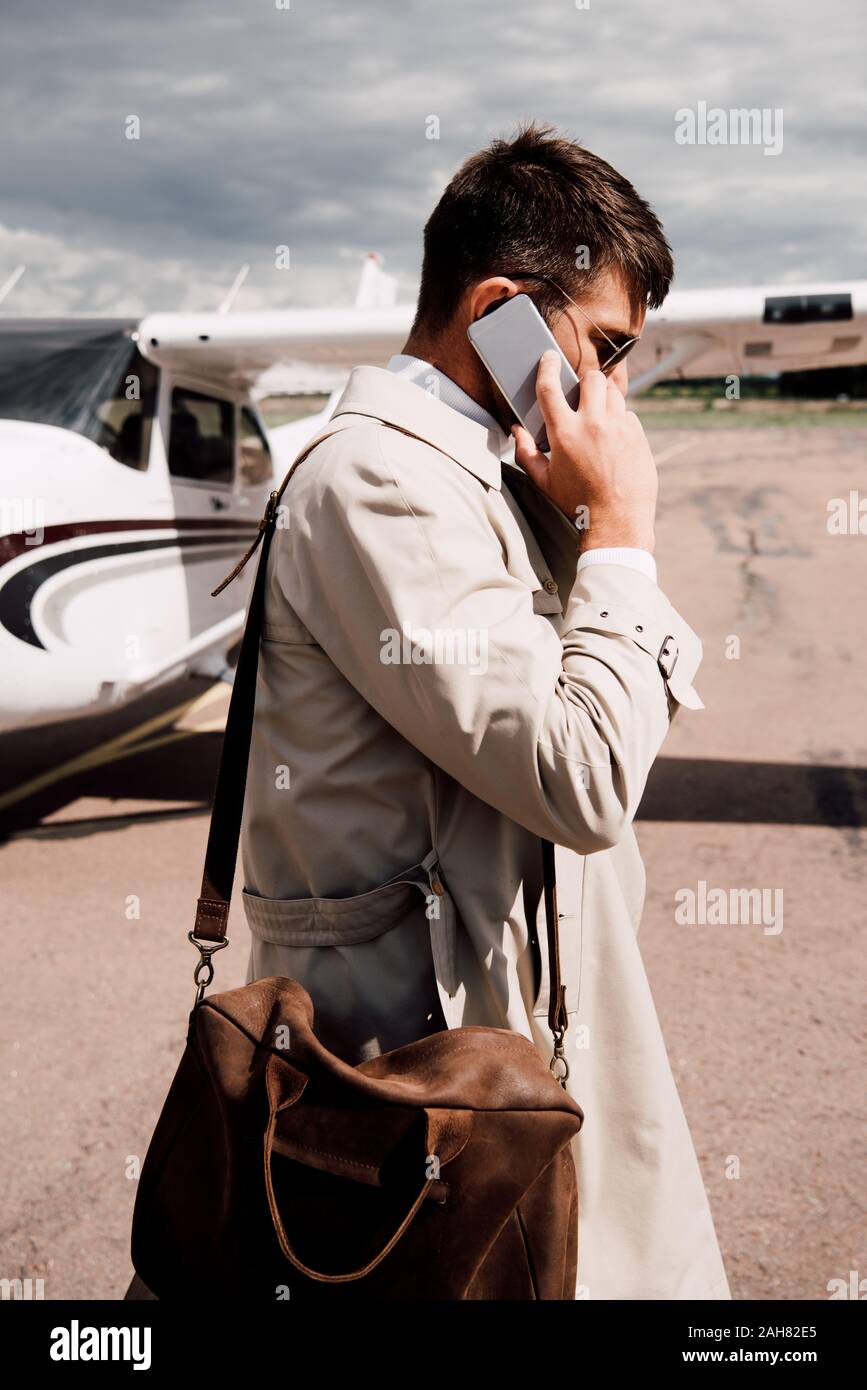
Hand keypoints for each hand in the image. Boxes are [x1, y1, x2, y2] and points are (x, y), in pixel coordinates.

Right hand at [512, 352, 656, 553]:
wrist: (617, 522)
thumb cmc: (577, 503)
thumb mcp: (544, 481)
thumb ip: (526, 452)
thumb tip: (516, 430)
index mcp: (564, 433)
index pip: (551, 387)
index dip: (548, 366)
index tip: (549, 358)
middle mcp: (593, 424)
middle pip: (591, 378)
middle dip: (584, 381)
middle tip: (581, 395)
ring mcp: (619, 427)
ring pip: (613, 391)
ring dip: (603, 397)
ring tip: (598, 415)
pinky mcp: (638, 435)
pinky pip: (628, 414)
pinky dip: (620, 420)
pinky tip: (614, 438)